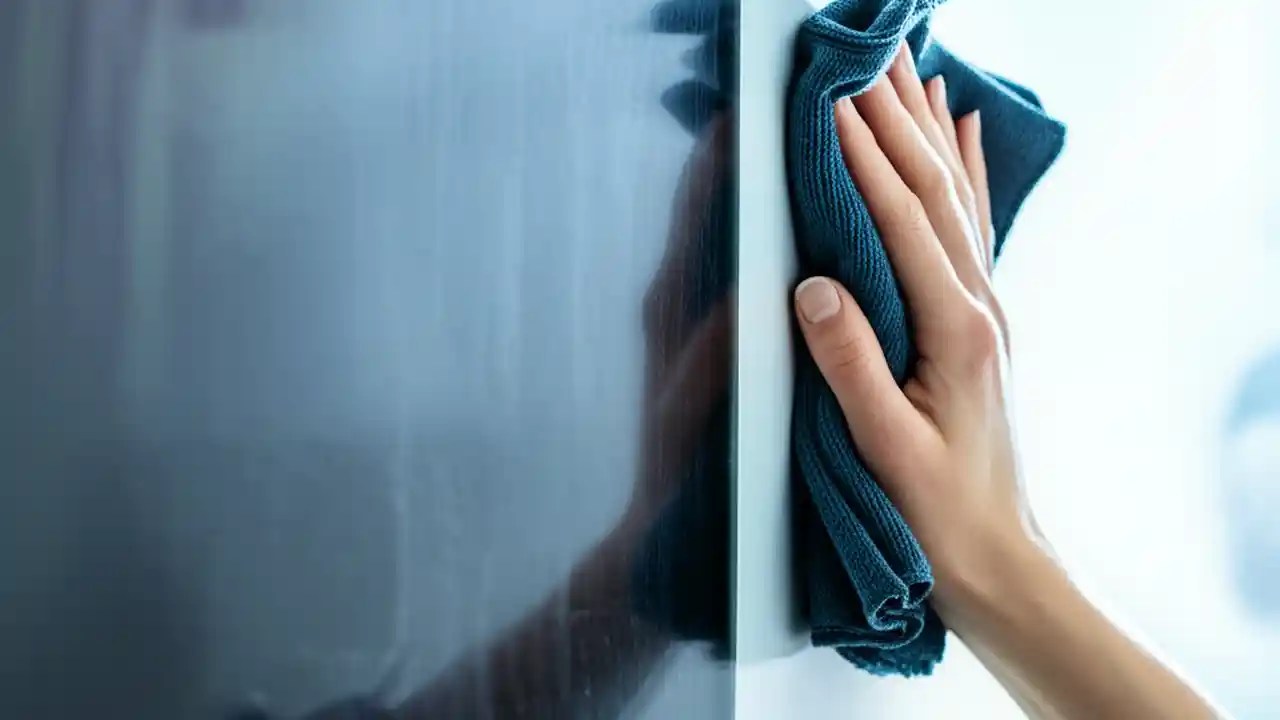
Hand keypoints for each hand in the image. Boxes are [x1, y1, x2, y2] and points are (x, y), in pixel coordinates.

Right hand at [791, 47, 1038, 620]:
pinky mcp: (980, 323)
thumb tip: (815, 285)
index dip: (864, 159)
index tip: (830, 103)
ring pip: (958, 197)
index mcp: (956, 330)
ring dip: (929, 130)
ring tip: (910, 70)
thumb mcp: (886, 448)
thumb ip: (851, 365)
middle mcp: (980, 307)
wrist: (998, 557)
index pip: (903, 222)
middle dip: (897, 118)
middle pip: (937, 189)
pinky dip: (966, 171)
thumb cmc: (938, 513)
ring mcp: (986, 311)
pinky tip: (963, 133)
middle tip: (868, 58)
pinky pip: (973, 227)